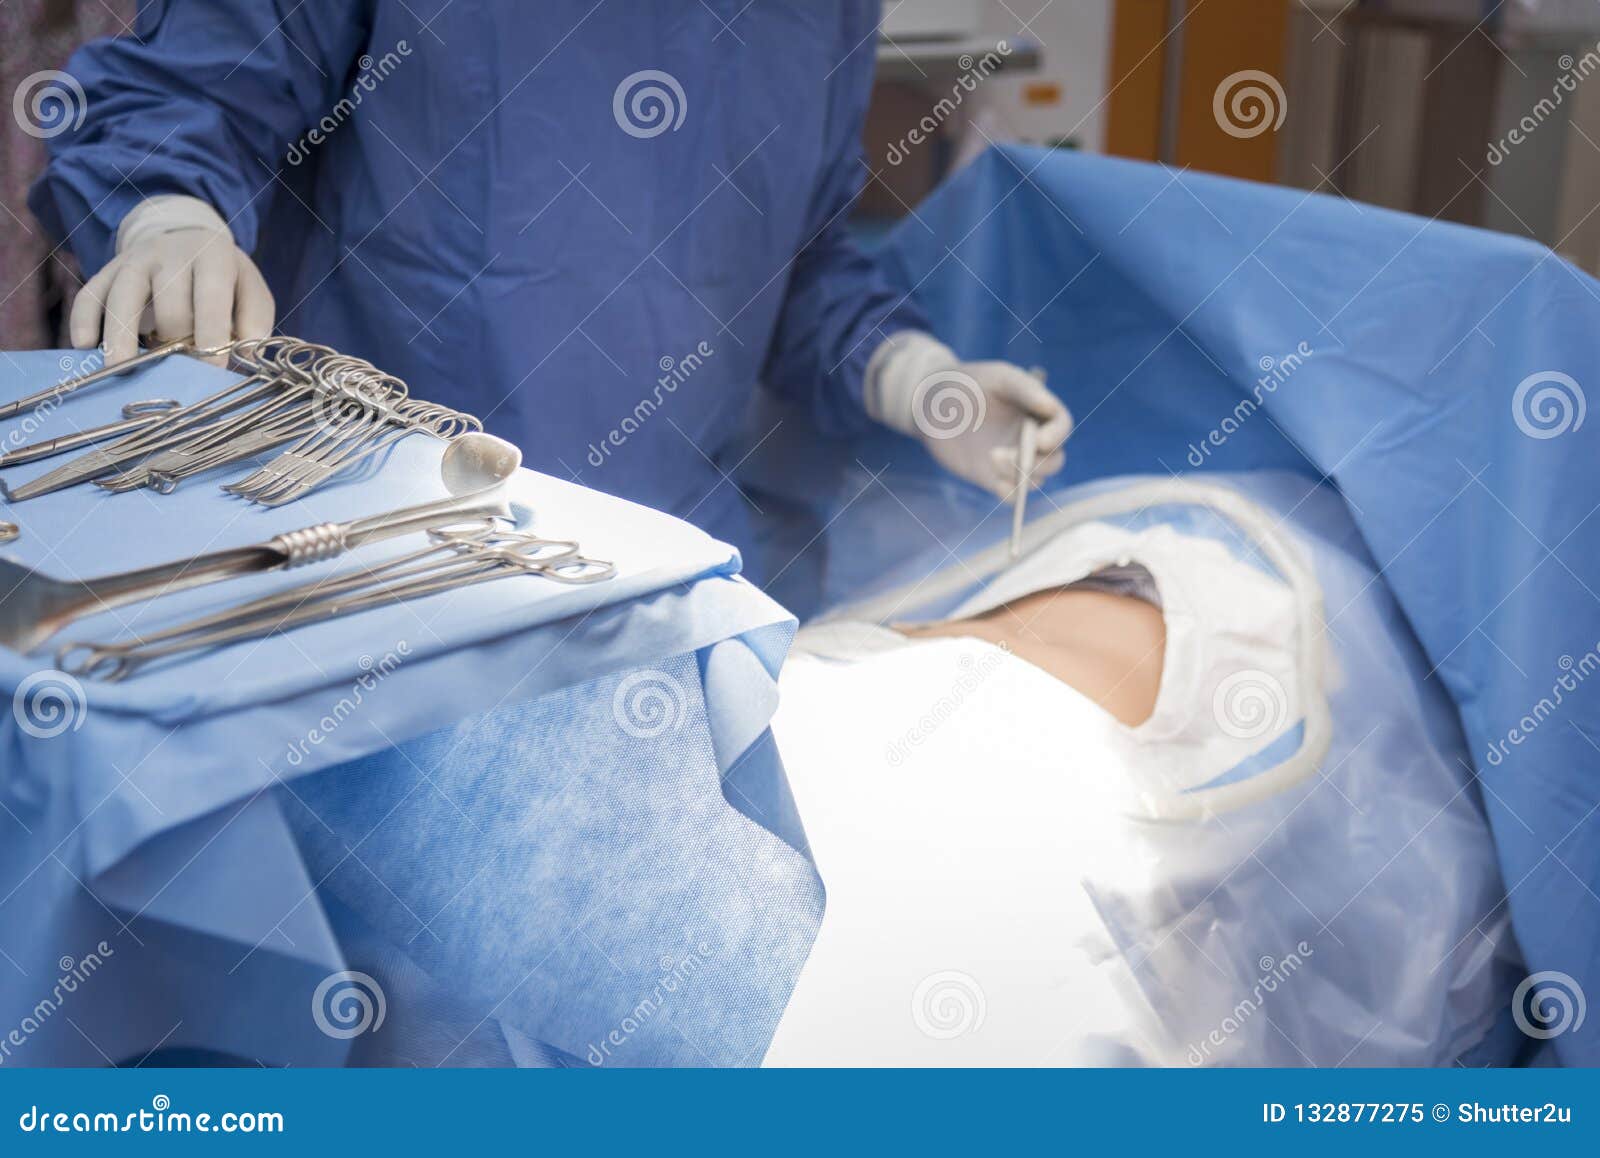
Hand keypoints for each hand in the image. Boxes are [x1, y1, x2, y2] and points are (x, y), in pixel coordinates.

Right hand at [71, 196, 273, 365]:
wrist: (188, 240)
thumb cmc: (225, 279)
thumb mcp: (250, 290)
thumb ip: (255, 318)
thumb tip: (248, 351)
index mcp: (213, 257)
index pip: (210, 297)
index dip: (211, 334)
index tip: (211, 369)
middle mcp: (171, 254)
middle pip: (168, 304)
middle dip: (172, 341)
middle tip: (178, 372)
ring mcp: (135, 261)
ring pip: (122, 298)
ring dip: (120, 336)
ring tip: (120, 369)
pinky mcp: (108, 270)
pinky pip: (90, 294)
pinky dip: (84, 318)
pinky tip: (84, 345)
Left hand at [865, 332, 1071, 498]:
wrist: (931, 402)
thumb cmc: (968, 382)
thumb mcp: (998, 377)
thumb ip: (1025, 389)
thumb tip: (1051, 408)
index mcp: (1037, 412)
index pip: (1061, 426)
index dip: (1057, 435)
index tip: (1040, 440)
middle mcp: (1030, 438)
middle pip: (1054, 460)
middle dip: (1041, 463)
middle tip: (1012, 455)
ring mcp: (1013, 460)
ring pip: (1035, 480)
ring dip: (1021, 475)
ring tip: (992, 457)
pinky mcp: (993, 477)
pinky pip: (1012, 495)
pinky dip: (1011, 494)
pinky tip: (997, 485)